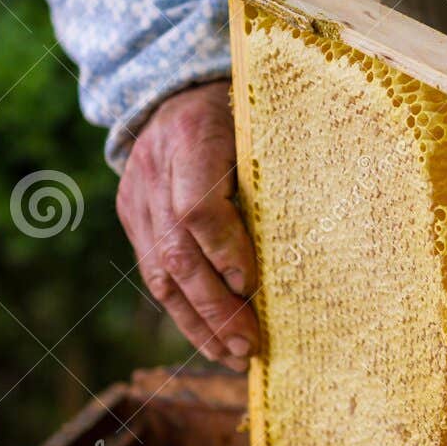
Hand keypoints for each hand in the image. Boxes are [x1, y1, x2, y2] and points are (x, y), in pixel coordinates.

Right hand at [116, 81, 258, 369]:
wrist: (176, 88)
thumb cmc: (239, 110)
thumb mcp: (260, 125)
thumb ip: (271, 173)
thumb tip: (316, 238)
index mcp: (191, 135)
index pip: (198, 208)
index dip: (225, 251)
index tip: (252, 285)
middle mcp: (153, 169)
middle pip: (178, 251)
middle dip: (215, 306)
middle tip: (249, 344)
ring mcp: (136, 196)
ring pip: (161, 273)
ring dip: (198, 322)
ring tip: (233, 356)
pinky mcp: (130, 216)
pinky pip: (154, 274)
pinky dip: (184, 312)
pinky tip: (211, 341)